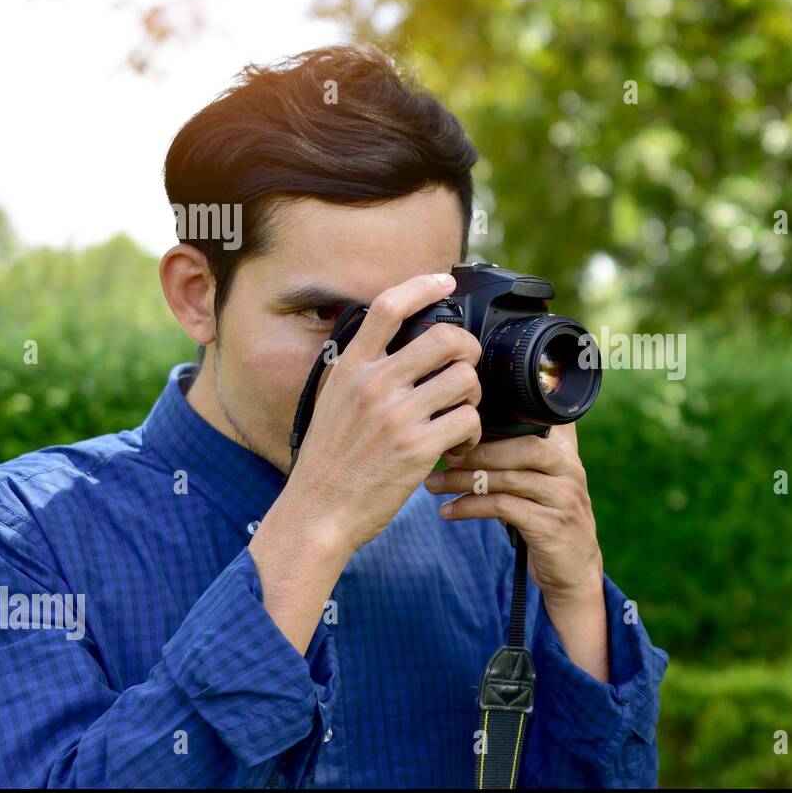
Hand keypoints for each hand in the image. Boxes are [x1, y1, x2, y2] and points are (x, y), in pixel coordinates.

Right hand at [270, 272, 484, 559]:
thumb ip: (361, 370)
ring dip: (472, 396)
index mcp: (350, 367)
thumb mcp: (332, 401)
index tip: (444, 281)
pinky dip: (471, 432)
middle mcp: (373, 385)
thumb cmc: (329, 460)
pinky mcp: (418, 449)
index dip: (422, 285)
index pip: (388, 307)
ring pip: (465, 379)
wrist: (318, 512)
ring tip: (460, 414)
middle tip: (464, 369)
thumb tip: (395, 343)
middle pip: (444, 338)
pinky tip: (458, 444)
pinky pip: (468, 420)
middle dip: (467, 351)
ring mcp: (396, 416)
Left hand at [424, 423, 603, 605]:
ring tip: (434, 484)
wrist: (575, 571)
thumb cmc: (549, 521)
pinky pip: (503, 508)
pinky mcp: (550, 527)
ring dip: (465, 480)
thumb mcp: (544, 485)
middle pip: (523, 447)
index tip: (460, 432)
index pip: (534, 426)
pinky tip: (448, 511)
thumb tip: (474, 435)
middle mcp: (570, 472)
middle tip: (445, 455)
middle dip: (479, 451)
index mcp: (566, 455)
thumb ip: (524, 459)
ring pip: (509, 479)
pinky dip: (470, 507)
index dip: (496, 425)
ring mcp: (563, 499)